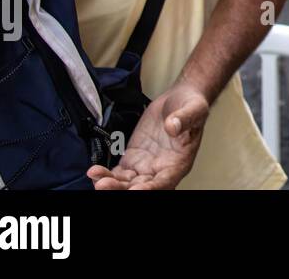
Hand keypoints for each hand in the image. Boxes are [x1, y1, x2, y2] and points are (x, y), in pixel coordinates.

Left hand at [86, 83, 209, 189]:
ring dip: (110, 183)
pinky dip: (106, 174)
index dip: (149, 189)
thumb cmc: (192, 105)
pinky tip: (94, 171)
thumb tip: (173, 127)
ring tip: (94, 175)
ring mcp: (146, 165)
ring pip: (126, 182)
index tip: (134, 190)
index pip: (163, 182)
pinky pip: (119, 172)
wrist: (181, 97)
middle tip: (103, 185)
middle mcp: (161, 169)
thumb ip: (184, 118)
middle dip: (121, 189)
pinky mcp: (134, 157)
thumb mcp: (194, 108)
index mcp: (179, 163)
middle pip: (140, 187)